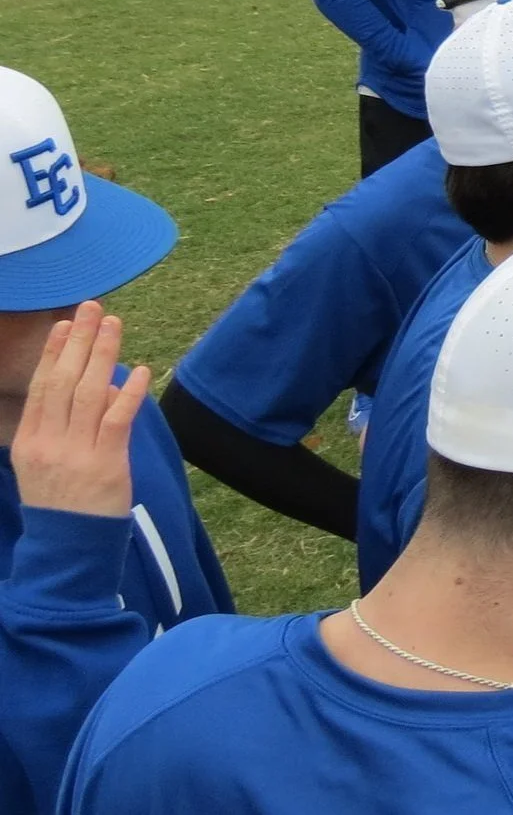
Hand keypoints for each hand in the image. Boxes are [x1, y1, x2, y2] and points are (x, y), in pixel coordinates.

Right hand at [11, 303, 148, 518]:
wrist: (69, 547)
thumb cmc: (61, 504)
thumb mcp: (42, 464)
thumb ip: (58, 428)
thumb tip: (93, 389)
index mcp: (29, 440)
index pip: (42, 387)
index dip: (54, 353)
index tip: (65, 325)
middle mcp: (49, 442)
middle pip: (64, 381)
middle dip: (78, 341)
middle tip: (91, 308)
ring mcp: (76, 452)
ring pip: (89, 393)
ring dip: (103, 355)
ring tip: (114, 325)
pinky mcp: (106, 464)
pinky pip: (117, 421)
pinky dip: (128, 394)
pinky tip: (139, 370)